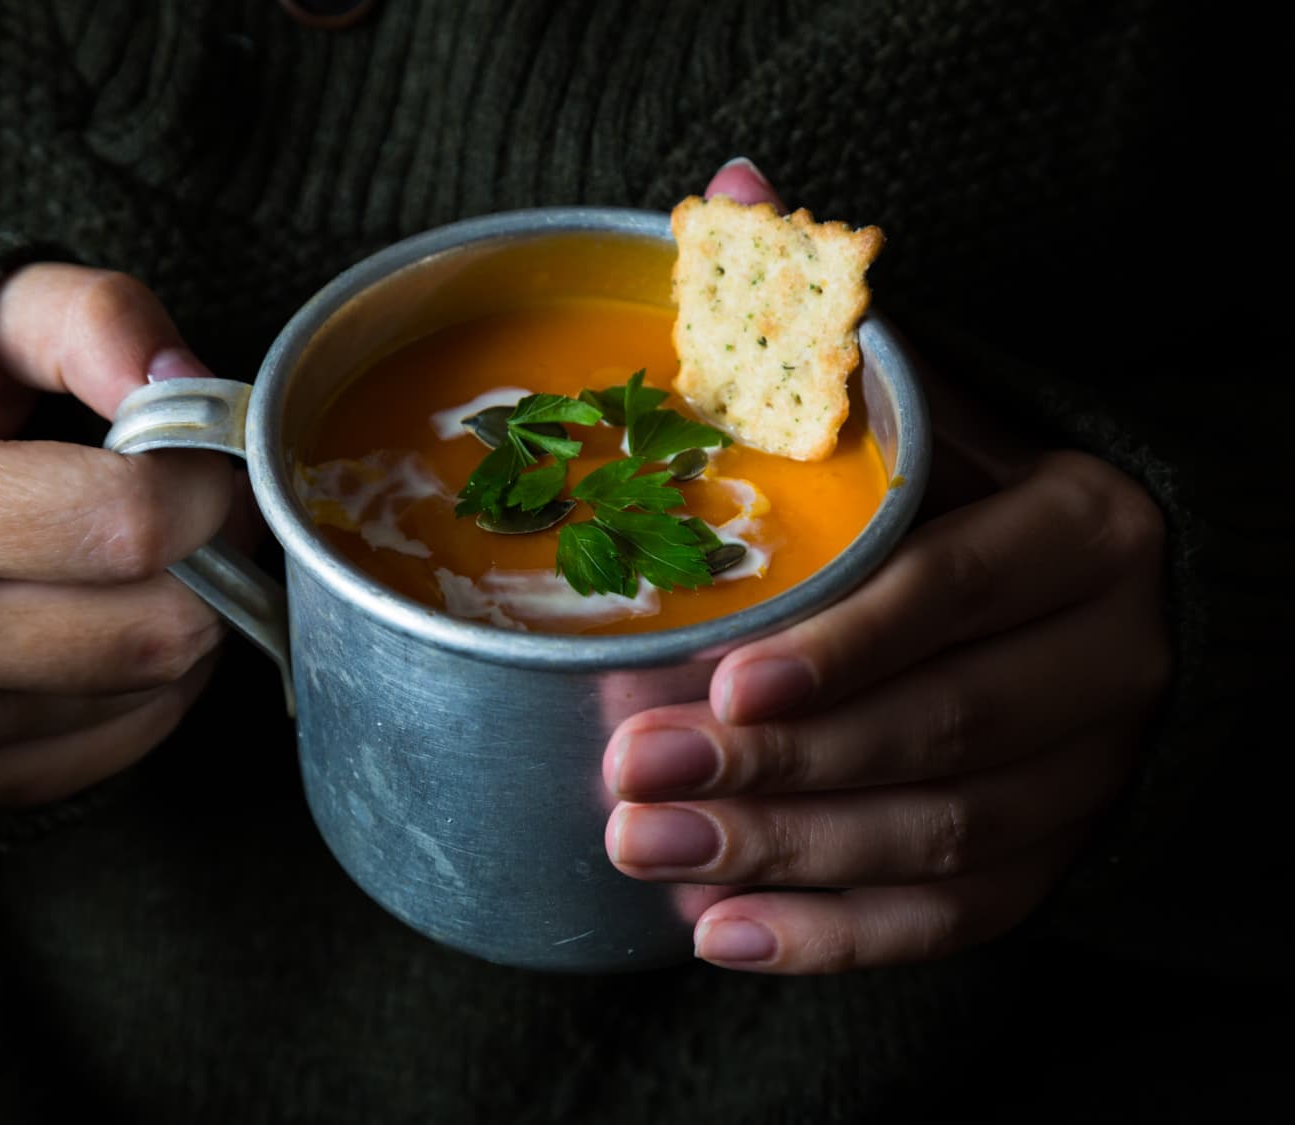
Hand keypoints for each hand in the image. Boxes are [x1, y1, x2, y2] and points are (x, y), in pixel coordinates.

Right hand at [0, 264, 249, 808]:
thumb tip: (194, 383)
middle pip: (159, 624)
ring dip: (192, 621)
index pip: (129, 521)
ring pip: (155, 689)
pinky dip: (152, 686)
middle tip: (206, 514)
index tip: (204, 461)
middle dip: (217, 560)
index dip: (206, 485)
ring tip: (151, 562)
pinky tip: (111, 623)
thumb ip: (87, 321)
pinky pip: (124, 744)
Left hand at [599, 160, 1171, 972]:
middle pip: (942, 734)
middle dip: (778, 769)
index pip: (957, 594)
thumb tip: (735, 178)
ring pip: (947, 838)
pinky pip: (963, 919)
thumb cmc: (990, 490)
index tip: (724, 684)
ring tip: (649, 858)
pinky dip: (843, 938)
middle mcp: (1107, 658)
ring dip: (788, 860)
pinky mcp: (1063, 851)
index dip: (844, 649)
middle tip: (632, 784)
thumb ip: (837, 320)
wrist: (1117, 598)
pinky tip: (727, 937)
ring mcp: (1092, 769)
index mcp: (1078, 530)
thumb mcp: (937, 401)